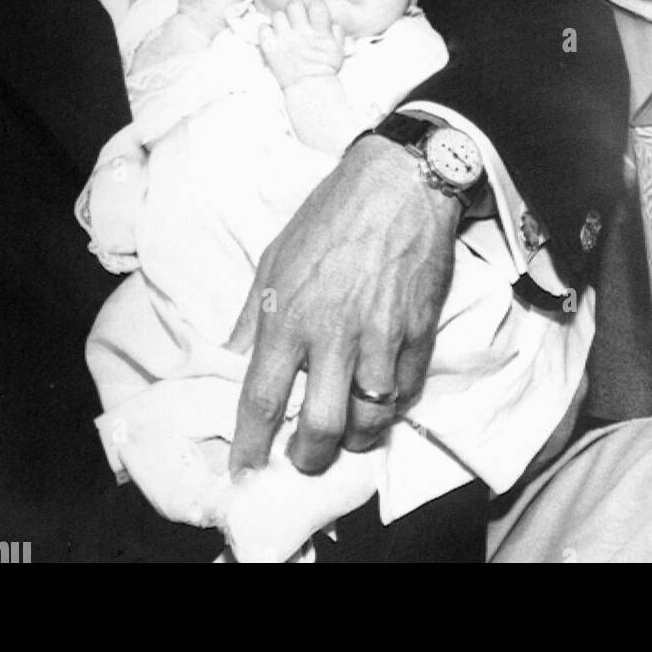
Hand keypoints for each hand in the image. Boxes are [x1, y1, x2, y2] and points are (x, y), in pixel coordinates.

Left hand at [225, 136, 460, 475]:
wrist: (398, 183)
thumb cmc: (330, 215)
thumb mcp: (274, 257)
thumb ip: (253, 314)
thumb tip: (231, 356)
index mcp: (288, 317)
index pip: (260, 400)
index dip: (250, 446)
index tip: (245, 468)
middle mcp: (333, 335)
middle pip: (319, 427)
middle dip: (308, 457)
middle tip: (304, 457)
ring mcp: (381, 337)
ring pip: (369, 420)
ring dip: (355, 439)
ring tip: (347, 435)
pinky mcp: (419, 333)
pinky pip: (405, 392)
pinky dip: (392, 405)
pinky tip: (381, 397)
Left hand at [259, 0, 345, 88]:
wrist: (311, 89)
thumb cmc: (326, 69)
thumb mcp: (339, 48)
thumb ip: (336, 30)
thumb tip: (329, 20)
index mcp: (320, 31)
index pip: (316, 4)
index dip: (314, 8)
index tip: (312, 15)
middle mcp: (302, 33)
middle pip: (294, 5)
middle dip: (296, 11)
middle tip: (296, 21)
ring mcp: (285, 40)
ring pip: (277, 15)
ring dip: (281, 21)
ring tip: (284, 30)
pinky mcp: (271, 48)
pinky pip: (262, 29)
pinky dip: (266, 31)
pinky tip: (273, 37)